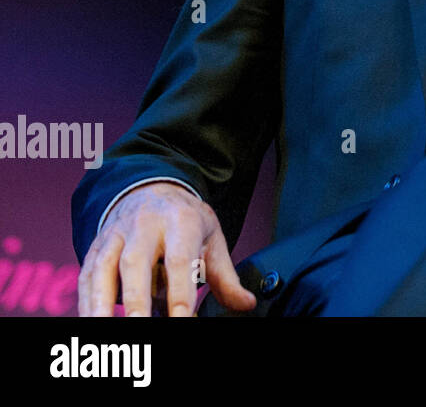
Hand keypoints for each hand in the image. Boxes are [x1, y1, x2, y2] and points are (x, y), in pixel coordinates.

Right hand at [77, 181, 257, 316]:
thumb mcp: (212, 240)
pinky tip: (90, 319)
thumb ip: (225, 277)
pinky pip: (87, 273)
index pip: (180, 259)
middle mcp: (145, 224)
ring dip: (101, 302)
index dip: (179, 292)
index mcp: (181, 221)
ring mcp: (117, 233)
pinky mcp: (96, 245)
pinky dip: (87, 299)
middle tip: (141, 325)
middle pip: (136, 262)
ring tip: (103, 328)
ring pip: (103, 267)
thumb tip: (246, 304)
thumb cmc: (186, 222)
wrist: (153, 189)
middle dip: (137, 298)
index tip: (180, 320)